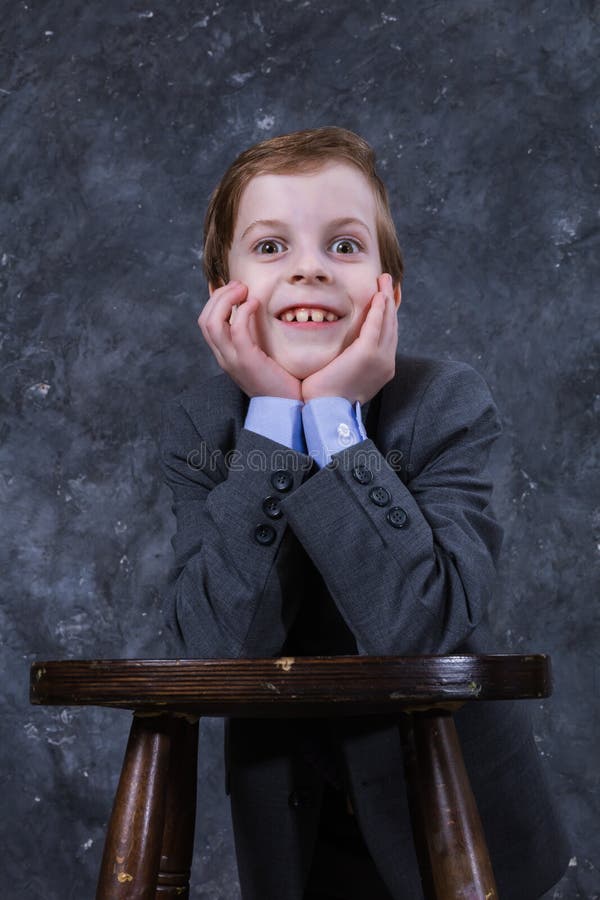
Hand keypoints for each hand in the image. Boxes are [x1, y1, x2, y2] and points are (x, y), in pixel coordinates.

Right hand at [198, 280, 302, 399]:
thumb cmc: (279, 383)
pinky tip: (255, 303)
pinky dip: (243, 311)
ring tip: (244, 290)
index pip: (206, 322)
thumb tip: (254, 311)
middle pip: (205, 319)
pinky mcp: (247, 361)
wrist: (287, 410)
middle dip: (219, 295)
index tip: (234, 288)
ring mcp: (232, 360)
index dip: (215, 300)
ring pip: (213, 322)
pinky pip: (237, 329)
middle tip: (239, 285)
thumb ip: (254, 337)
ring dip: (227, 299)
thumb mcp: (261, 356)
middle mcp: (223, 358)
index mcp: (225, 356)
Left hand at [301, 274, 398, 404]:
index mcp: (380, 368)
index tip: (386, 299)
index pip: (388, 336)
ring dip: (387, 299)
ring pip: (387, 322)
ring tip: (385, 280)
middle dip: (391, 302)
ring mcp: (380, 359)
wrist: (326, 412)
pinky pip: (376, 325)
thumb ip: (348, 359)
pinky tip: (379, 294)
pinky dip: (379, 308)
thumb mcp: (344, 376)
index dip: (388, 315)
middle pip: (392, 326)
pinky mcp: (368, 354)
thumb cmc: (327, 398)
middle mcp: (386, 363)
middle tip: (388, 282)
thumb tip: (341, 350)